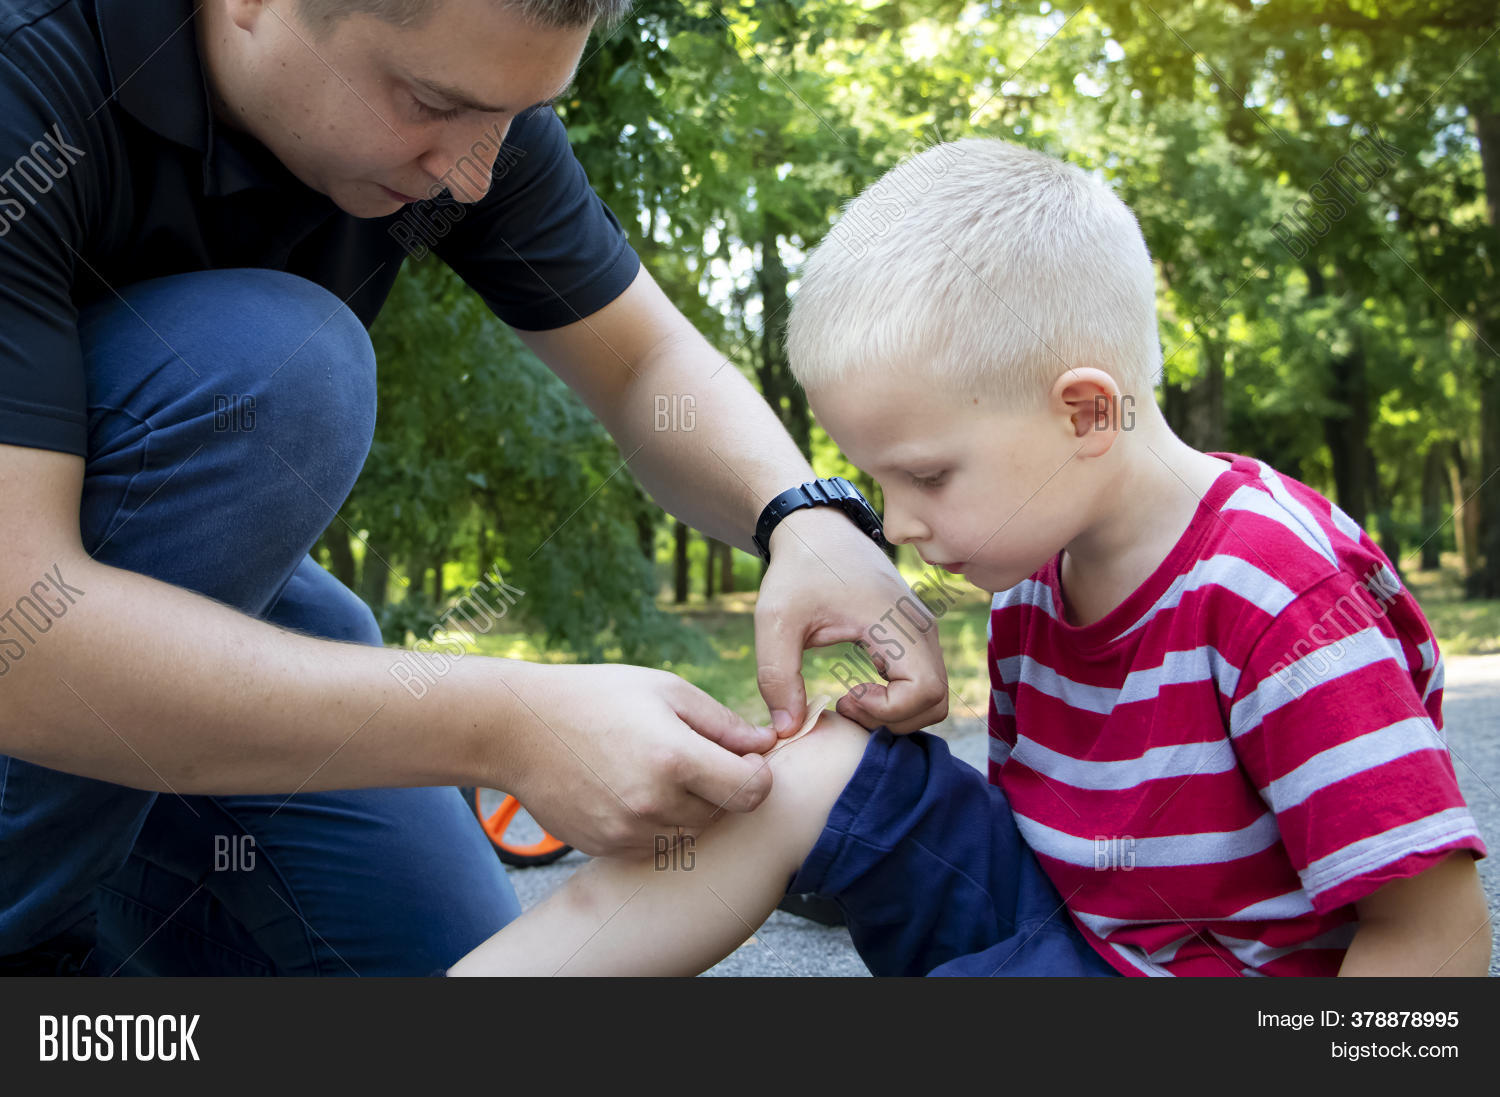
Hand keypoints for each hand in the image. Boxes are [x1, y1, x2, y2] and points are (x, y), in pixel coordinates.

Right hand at [497, 663, 777, 856]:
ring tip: (661, 770)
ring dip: (690, 808)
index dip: (757, 775)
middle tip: (696, 757)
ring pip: (690, 833)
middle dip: (721, 788)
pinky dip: (657, 823)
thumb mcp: (665, 690)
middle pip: (722, 814)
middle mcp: (654, 803)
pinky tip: (633, 788)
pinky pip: (654, 844)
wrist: (519, 729)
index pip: (752, 791)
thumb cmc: (596, 697)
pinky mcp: (607, 847)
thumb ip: (722, 722)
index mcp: (675, 758)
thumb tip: (767, 744)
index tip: (744, 759)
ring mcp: (628, 831)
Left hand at [754, 507, 947, 734]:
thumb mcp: (775, 620)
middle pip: (936, 701)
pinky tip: (858, 688)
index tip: (845, 697)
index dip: (887, 711)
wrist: (817, 531)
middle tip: (846, 705)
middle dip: (892, 719)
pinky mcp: (915, 635)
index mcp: (897, 622)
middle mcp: (922, 628)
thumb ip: (777, 676)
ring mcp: (923, 632)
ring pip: (933, 695)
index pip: (925, 692)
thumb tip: (788, 730)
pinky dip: (898, 699)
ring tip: (851, 698)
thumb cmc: (797, 571)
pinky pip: (923, 682)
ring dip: (896, 712)